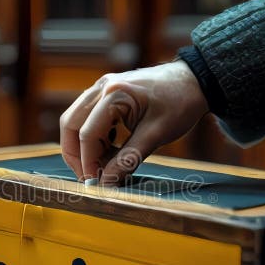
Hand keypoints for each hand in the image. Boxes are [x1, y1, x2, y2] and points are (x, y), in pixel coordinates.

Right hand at [59, 60, 207, 184]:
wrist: (194, 81)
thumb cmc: (180, 103)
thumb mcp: (156, 135)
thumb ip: (128, 159)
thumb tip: (107, 182)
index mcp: (114, 94)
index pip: (87, 134)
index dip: (88, 162)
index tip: (95, 183)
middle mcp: (102, 87)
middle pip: (70, 124)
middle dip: (76, 155)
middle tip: (89, 177)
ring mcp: (102, 88)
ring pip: (75, 120)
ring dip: (83, 146)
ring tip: (102, 165)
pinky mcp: (106, 93)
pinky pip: (87, 117)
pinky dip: (93, 137)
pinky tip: (109, 150)